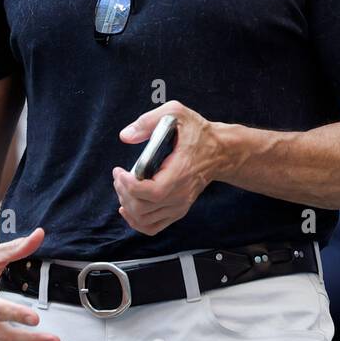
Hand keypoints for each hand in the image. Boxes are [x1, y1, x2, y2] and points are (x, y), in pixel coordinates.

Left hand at [113, 100, 218, 235]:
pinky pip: (152, 227)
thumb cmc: (198, 132)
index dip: (129, 185)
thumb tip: (126, 136)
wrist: (221, 152)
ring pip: (143, 219)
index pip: (152, 192)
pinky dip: (135, 221)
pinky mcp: (178, 211)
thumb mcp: (176, 113)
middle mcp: (181, 194)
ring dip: (126, 204)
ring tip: (123, 187)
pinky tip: (127, 207)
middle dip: (123, 192)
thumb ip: (148, 121)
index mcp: (181, 171)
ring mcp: (179, 205)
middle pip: (142, 207)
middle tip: (119, 176)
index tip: (119, 171)